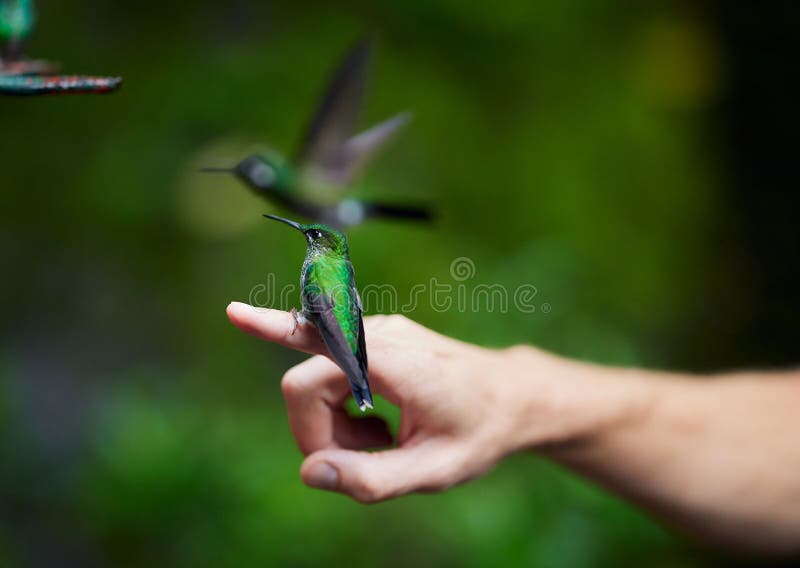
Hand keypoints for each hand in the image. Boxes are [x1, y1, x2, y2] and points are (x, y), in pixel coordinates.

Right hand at [226, 302, 558, 502]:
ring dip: (334, 422)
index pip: (316, 351)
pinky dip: (344, 406)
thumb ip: (371, 478)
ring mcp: (379, 335)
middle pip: (307, 381)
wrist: (515, 397)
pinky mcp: (378, 341)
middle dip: (317, 430)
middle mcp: (380, 337)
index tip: (234, 313)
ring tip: (380, 442)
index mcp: (394, 361)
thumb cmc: (479, 433)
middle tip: (358, 460)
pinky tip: (380, 426)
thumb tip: (311, 472)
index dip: (273, 344)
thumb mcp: (433, 471)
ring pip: (318, 379)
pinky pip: (335, 372)